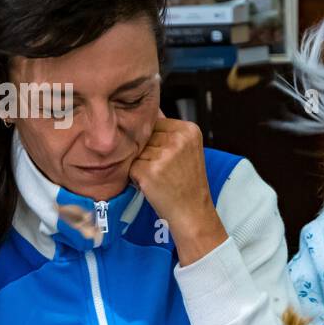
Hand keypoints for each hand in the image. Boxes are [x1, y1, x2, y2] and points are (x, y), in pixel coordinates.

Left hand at [128, 114, 226, 263]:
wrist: (193, 213)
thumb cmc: (186, 183)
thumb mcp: (186, 150)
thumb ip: (167, 132)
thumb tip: (141, 111)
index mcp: (189, 130)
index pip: (155, 123)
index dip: (156, 142)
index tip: (169, 159)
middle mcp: (178, 139)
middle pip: (145, 136)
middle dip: (148, 152)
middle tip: (165, 171)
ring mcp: (164, 155)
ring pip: (136, 150)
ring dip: (141, 164)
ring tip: (159, 178)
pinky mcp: (149, 170)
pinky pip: (130, 166)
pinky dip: (136, 177)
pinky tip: (153, 185)